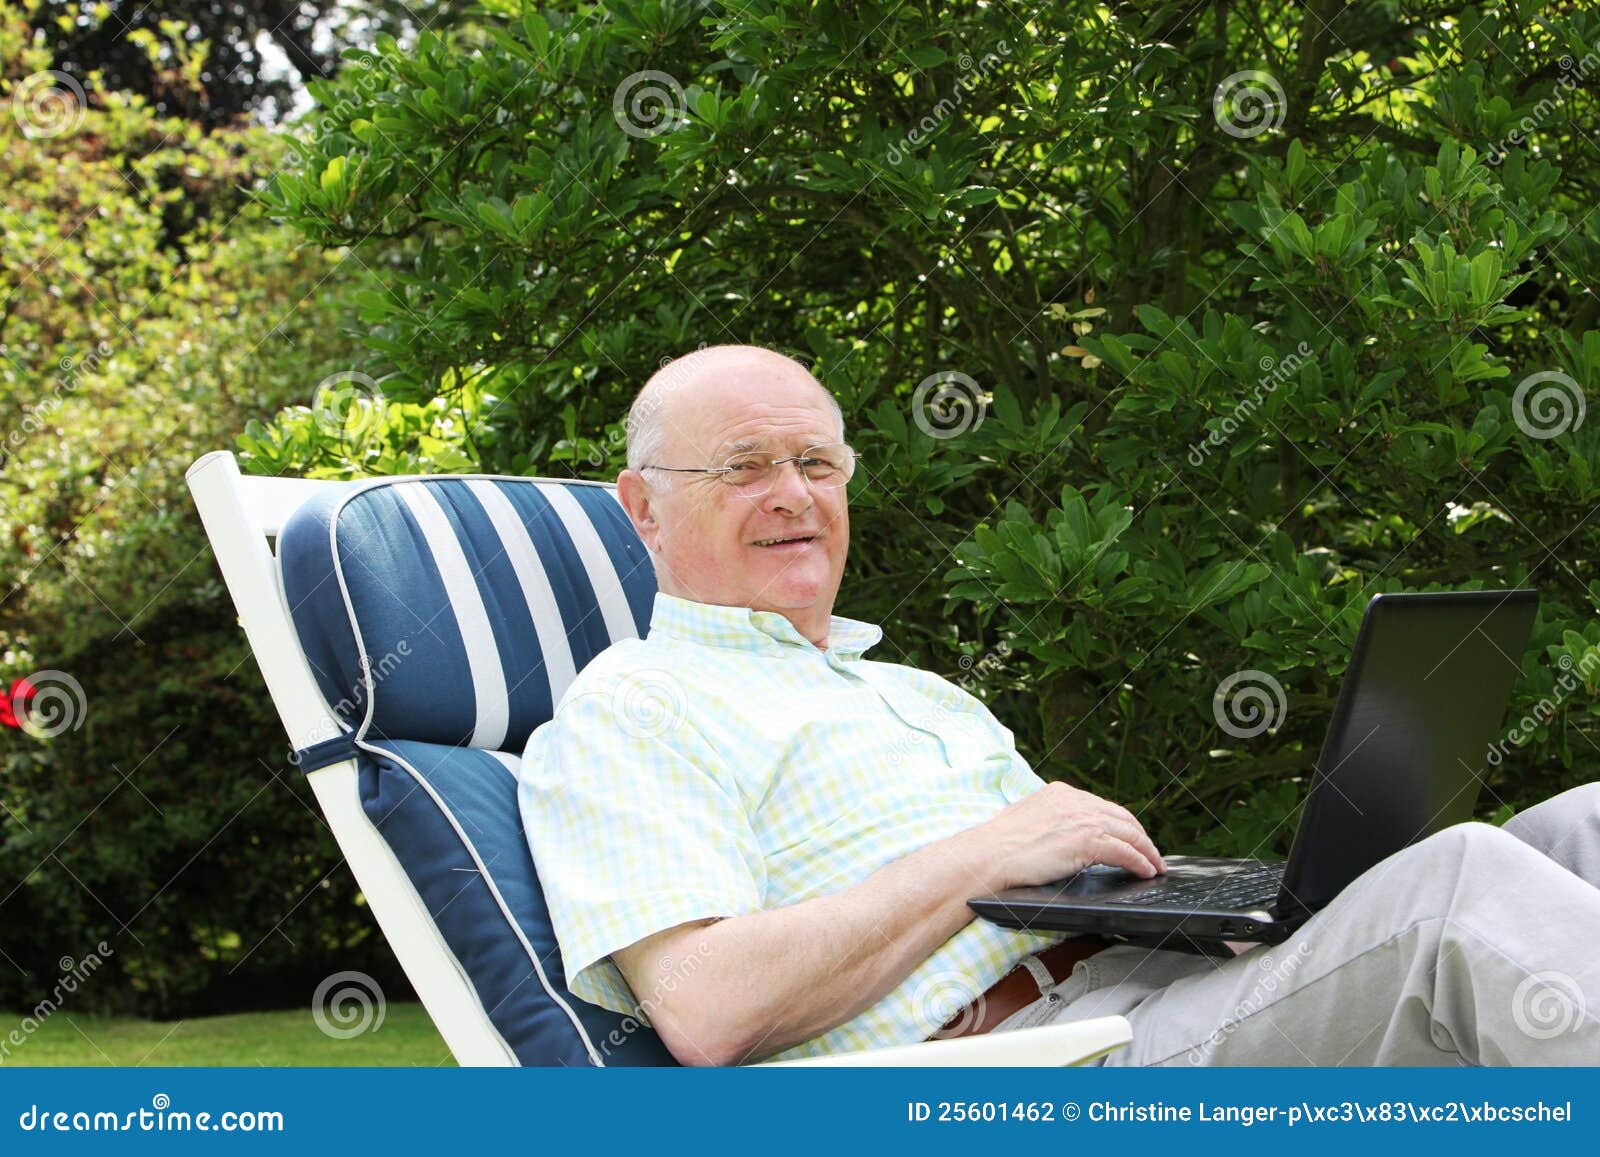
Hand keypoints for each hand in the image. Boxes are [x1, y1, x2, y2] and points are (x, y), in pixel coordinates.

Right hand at [969, 781, 1166, 891]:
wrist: (988, 855)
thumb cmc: (998, 846)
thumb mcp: (1029, 821)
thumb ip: (1052, 822)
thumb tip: (1066, 838)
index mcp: (1059, 792)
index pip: (1101, 806)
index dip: (1120, 823)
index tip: (1129, 836)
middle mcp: (1075, 800)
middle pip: (1121, 816)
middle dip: (1139, 835)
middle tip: (1150, 852)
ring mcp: (1083, 818)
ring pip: (1130, 832)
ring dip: (1147, 850)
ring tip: (1155, 864)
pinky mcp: (1089, 840)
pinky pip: (1127, 852)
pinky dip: (1141, 862)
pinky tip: (1147, 871)